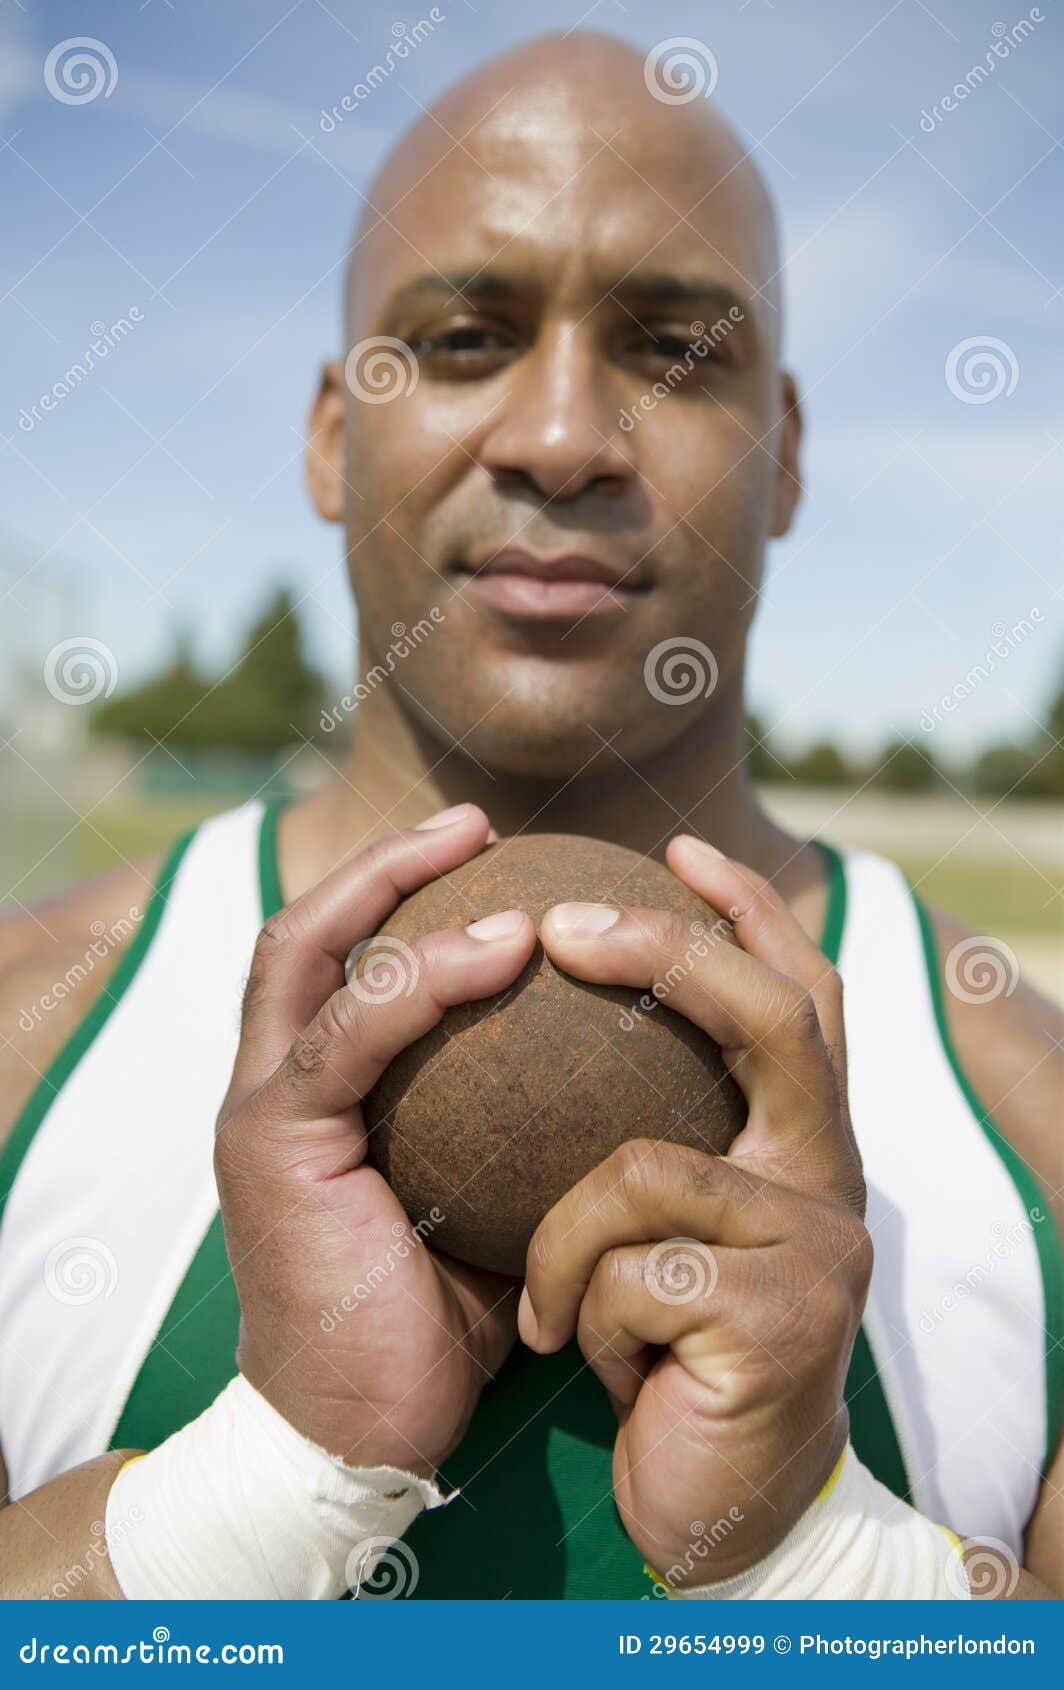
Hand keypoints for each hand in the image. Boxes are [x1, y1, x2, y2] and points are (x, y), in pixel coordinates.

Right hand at [214, 804, 535, 1476]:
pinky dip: (420, 983)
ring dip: (397, 896)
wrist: (366, 1427)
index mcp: (317, 1089)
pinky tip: (501, 952)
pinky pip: (347, 1037)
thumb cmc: (441, 1312)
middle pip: (305, 928)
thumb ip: (519, 1120)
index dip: (400, 888)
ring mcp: (263, 1107)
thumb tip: (623, 1057)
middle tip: (475, 825)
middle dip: (385, 862)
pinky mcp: (272, 1146)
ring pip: (307, 955)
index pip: (343, 956)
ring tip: (487, 861)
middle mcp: (275, 1080)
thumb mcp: (491, 1193)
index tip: (489, 849)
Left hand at [524, 835, 869, 1583]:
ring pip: (643, 1167)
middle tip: (560, 928)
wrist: (710, 1513)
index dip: (746, 912)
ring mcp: (820, 1251)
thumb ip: (641, 1130)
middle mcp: (832, 1181)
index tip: (675, 848)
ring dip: (562, 1245)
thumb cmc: (660, 1354)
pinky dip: (576, 1319)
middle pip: (772, 1019)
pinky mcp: (785, 1324)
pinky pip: (624, 1273)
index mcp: (799, 1147)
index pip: (794, 994)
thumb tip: (549, 1015)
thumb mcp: (647, 1227)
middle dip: (664, 956)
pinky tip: (602, 1372)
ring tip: (547, 1310)